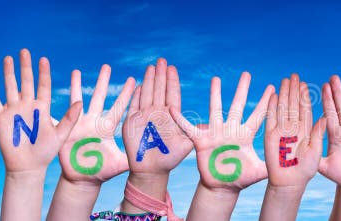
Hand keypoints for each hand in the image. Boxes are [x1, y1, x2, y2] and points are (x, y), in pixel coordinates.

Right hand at [0, 49, 81, 172]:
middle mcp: (28, 106)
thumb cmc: (46, 152)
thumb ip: (69, 118)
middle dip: (25, 66)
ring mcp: (14, 111)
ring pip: (10, 87)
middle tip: (24, 51)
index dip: (43, 73)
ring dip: (8, 73)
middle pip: (26, 82)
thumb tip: (80, 103)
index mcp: (42, 108)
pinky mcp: (1, 119)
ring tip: (7, 58)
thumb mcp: (60, 135)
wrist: (27, 167)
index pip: (43, 86)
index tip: (43, 59)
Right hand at [58, 65, 134, 183]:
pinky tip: (48, 92)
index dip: (126, 94)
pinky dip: (56, 105)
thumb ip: (131, 158)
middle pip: (99, 97)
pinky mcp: (65, 130)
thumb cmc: (102, 171)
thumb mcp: (119, 164)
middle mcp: (93, 122)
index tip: (134, 80)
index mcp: (107, 127)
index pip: (119, 107)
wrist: (83, 179)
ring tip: (76, 71)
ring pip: (77, 100)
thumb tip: (147, 156)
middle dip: (103, 81)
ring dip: (76, 85)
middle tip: (107, 66)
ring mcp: (79, 124)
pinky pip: (59, 115)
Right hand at [122, 58, 192, 174]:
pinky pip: (133, 105)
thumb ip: (194, 132)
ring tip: (151, 67)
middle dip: (160, 75)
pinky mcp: (132, 122)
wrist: (151, 170)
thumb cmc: (169, 159)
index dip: (172, 80)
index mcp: (171, 115)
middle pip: (159, 89)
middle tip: (162, 60)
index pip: (172, 93)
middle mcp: (158, 113)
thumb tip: (208, 124)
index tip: (172, 67)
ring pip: (147, 93)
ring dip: (149, 80)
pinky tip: (137, 84)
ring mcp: (145, 116)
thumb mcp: (185, 144)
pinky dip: (135, 95)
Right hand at [171, 72, 273, 190]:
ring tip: (216, 79)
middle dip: (242, 90)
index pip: (258, 115)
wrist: (222, 187)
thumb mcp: (258, 172)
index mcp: (245, 135)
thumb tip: (287, 164)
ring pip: (215, 110)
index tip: (272, 88)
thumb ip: (270, 166)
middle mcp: (231, 130)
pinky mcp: (201, 140)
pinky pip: (189, 128)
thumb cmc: (240, 179)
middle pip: (237, 106)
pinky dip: (181, 120)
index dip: (265, 102)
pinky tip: (172, 109)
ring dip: (215, 95)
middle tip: (247, 74)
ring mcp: (215, 133)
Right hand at [264, 74, 325, 186]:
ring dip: (283, 94)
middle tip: (294, 75)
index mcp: (306, 130)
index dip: (305, 96)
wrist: (289, 182)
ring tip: (284, 81)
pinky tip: (272, 95)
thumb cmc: (305, 170)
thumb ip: (318, 134)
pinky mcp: (270, 136)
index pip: (305, 109)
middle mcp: (293, 128)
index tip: (306, 84)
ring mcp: (281, 131)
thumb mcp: (315, 151)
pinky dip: (271, 107)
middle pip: (293, 105)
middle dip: (294, 90)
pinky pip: (271, 119)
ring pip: (283, 108)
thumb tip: (326, 117)